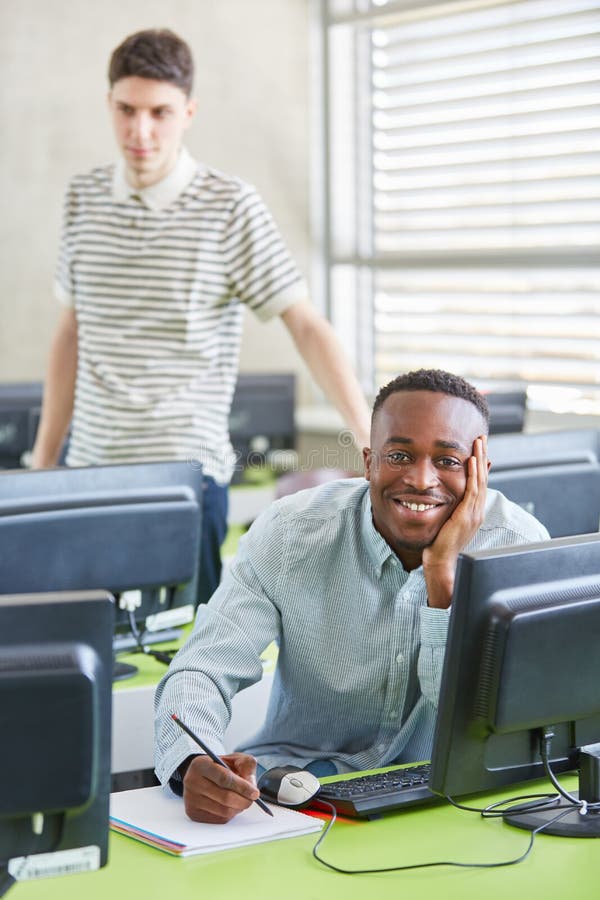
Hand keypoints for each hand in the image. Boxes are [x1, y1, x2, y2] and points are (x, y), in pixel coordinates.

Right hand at [182, 752, 259, 823]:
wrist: (200, 775)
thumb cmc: (219, 767)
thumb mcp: (234, 759)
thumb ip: (246, 766)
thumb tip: (251, 785)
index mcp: (200, 764)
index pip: (224, 778)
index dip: (242, 787)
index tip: (255, 793)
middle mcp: (192, 782)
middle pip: (225, 797)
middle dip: (243, 800)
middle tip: (252, 798)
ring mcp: (191, 799)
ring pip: (223, 811)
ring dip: (238, 808)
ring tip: (241, 800)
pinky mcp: (193, 813)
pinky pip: (219, 819)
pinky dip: (230, 814)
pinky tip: (230, 805)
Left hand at [422, 435, 488, 608]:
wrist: (441, 563)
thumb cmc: (440, 545)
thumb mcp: (446, 521)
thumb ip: (449, 508)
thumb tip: (444, 496)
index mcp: (473, 511)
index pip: (479, 482)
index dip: (480, 464)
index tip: (478, 448)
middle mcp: (477, 510)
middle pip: (483, 477)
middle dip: (482, 456)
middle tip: (481, 437)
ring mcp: (474, 513)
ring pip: (480, 480)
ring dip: (479, 459)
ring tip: (479, 442)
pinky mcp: (466, 516)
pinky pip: (472, 491)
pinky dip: (473, 475)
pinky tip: (472, 461)